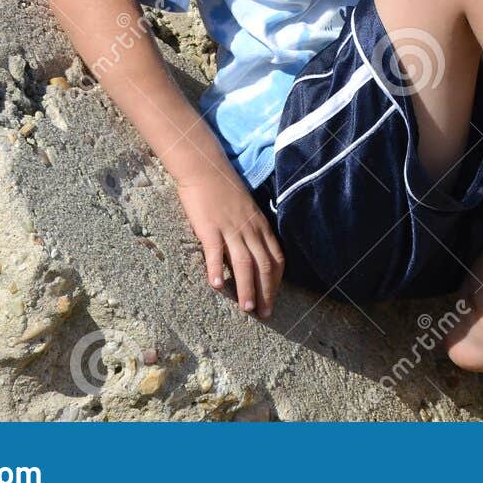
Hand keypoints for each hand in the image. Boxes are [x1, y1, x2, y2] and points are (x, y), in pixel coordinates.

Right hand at [175, 168, 283, 319]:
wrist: (205, 168)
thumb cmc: (225, 189)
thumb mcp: (248, 209)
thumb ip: (253, 230)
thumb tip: (257, 252)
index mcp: (261, 225)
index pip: (276, 258)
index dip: (276, 282)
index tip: (273, 299)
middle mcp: (250, 229)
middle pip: (263, 265)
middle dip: (266, 292)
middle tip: (264, 314)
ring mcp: (230, 228)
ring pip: (244, 264)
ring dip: (247, 289)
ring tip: (247, 309)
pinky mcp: (209, 227)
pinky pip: (215, 252)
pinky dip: (217, 270)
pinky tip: (217, 286)